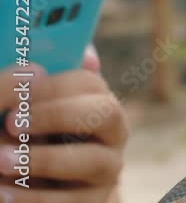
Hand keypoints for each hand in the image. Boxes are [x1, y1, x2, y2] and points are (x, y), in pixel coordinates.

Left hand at [0, 46, 126, 202]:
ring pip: (95, 161)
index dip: (55, 86)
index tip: (19, 96)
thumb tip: (62, 61)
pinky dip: (37, 198)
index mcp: (92, 102)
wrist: (25, 186)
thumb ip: (27, 85)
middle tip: (11, 124)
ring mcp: (106, 168)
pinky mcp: (95, 200)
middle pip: (107, 113)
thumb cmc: (23, 141)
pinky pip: (75, 201)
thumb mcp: (22, 113)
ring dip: (45, 160)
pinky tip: (5, 193)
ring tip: (1, 162)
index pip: (89, 83)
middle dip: (59, 116)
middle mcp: (109, 133)